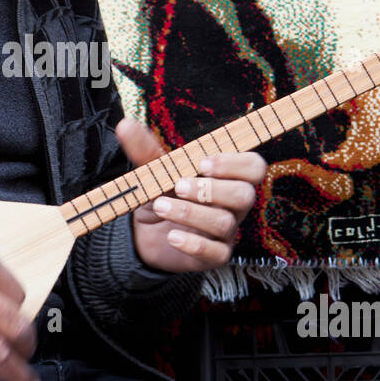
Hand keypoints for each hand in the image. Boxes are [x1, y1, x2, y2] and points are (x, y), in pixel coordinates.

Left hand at [115, 117, 266, 272]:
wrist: (145, 234)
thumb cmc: (162, 195)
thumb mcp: (154, 172)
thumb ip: (145, 149)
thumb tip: (126, 125)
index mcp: (226, 178)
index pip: (253, 167)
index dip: (235, 164)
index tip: (202, 163)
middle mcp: (232, 205)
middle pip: (245, 195)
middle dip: (211, 189)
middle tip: (178, 185)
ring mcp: (226, 232)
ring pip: (225, 223)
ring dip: (191, 213)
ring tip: (160, 206)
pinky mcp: (215, 256)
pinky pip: (216, 253)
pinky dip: (194, 244)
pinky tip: (172, 236)